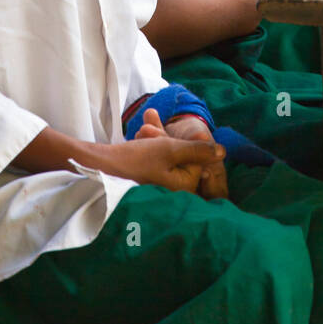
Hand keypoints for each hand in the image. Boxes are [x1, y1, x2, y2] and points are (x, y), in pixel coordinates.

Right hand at [104, 111, 224, 193]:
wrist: (99, 166)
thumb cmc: (136, 159)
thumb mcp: (170, 149)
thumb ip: (198, 149)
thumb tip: (223, 152)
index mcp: (184, 189)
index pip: (195, 160)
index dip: (179, 143)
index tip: (161, 137)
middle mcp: (174, 191)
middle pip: (180, 156)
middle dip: (163, 138)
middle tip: (145, 132)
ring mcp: (160, 187)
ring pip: (166, 154)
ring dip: (154, 138)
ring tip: (139, 132)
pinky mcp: (148, 180)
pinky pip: (155, 159)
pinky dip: (148, 145)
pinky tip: (138, 137)